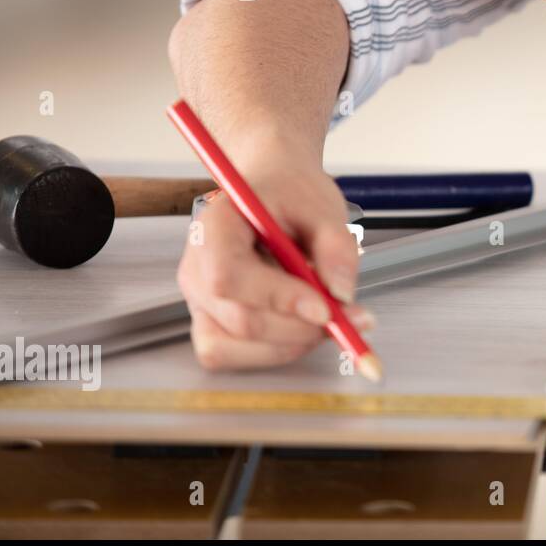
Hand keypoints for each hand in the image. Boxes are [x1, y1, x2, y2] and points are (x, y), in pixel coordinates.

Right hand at [175, 147, 372, 370]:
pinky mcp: (211, 322)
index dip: (279, 298)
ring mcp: (199, 299)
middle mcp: (197, 267)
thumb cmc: (291, 195)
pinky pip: (233, 354)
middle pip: (239, 319)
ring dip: (290, 343)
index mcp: (216, 226)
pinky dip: (276, 350)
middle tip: (348, 316)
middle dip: (300, 328)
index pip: (231, 275)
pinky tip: (304, 327)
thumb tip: (340, 294)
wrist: (275, 190)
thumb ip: (337, 248)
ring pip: (233, 347)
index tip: (325, 307)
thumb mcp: (324, 208)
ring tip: (327, 317)